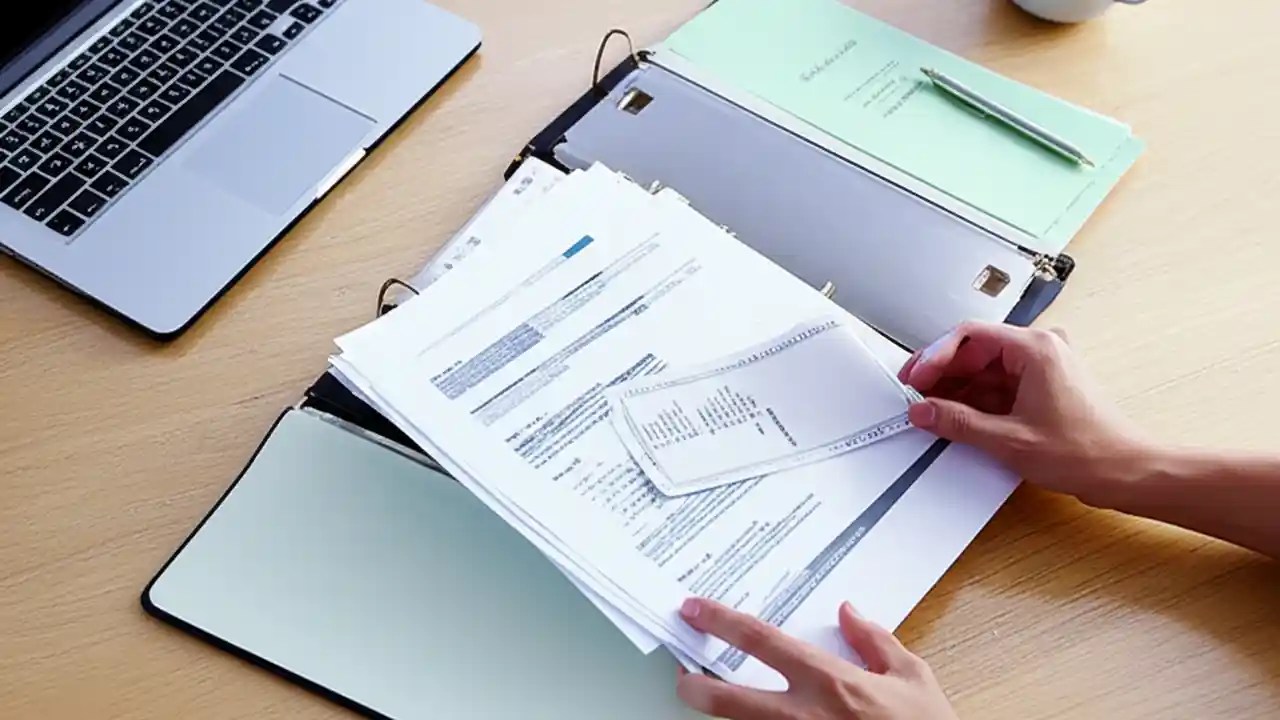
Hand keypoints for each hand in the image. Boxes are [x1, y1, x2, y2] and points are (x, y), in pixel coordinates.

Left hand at [675, 598, 957, 719]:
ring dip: (721, 716)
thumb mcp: (913, 676)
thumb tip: (849, 613)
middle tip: (681, 674)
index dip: (719, 620)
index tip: (694, 610)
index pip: (759, 640)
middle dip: (691, 685)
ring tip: (712, 699)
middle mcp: (804, 717)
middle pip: (724, 700)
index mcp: (830, 682)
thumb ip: (875, 640)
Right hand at [898, 321, 1149, 505]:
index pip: (970, 336)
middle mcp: (1041, 351)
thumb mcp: (1009, 439)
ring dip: (957, 390)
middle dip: (942, 374)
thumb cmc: (1089, 452)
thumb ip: (958, 422)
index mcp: (1036, 349)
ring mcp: (1042, 369)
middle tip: (917, 394)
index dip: (935, 356)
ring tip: (933, 411)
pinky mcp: (1042, 388)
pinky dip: (976, 401)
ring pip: (985, 370)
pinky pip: (999, 385)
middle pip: (975, 351)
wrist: (1126, 473)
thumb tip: (926, 411)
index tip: (916, 377)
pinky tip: (958, 418)